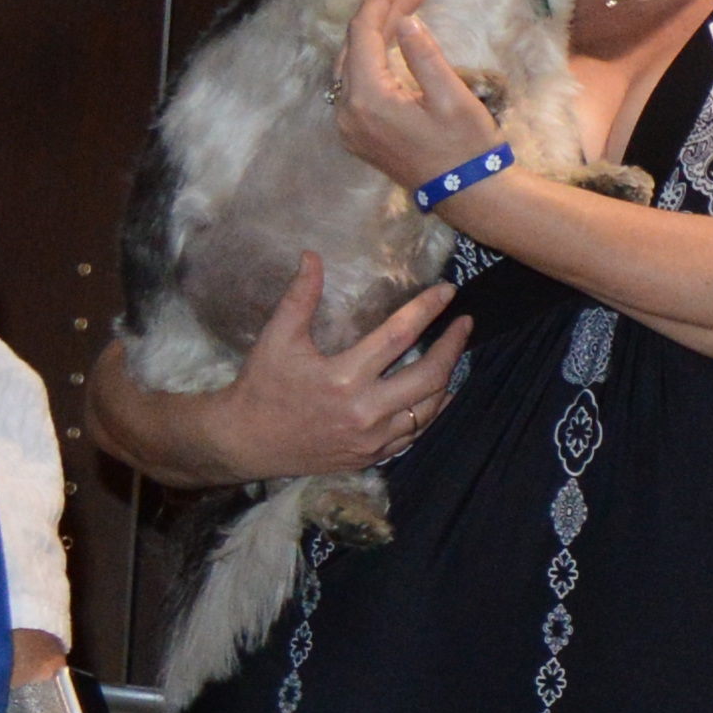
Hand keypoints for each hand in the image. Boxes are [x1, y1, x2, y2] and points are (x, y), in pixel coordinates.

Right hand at [180, 258, 462, 486]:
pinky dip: (431, 410)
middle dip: (454, 347)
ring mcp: (372, 439)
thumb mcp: (277, 338)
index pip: (399, 336)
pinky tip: (439, 392)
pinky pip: (415, 433)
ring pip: (429, 409)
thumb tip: (312, 256)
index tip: (448, 292)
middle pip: (429, 377)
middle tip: (465, 324)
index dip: (427, 310)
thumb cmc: (262, 386)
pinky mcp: (372, 456)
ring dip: (448, 378)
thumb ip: (299, 297)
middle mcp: (365, 412)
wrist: (247, 442)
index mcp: (343, 378)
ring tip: (457, 353)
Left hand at [326, 0, 494, 193]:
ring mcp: (350, 127)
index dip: (381, 0)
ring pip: (353, 65)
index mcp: (368, 99)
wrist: (471, 197)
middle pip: (355, 46)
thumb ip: (422, 55)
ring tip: (406, 11)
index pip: (363, 34)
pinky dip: (372, 60)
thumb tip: (404, 21)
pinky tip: (391, 45)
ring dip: (377, 35)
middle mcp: (348, 113)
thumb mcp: (451, 97)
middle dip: (382, 13)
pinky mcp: (359, 135)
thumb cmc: (467, 147)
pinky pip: (356, 86)